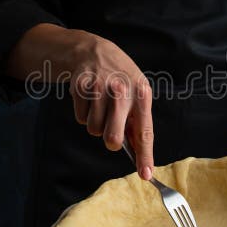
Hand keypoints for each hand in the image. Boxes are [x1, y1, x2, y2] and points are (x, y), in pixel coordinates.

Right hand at [69, 33, 153, 179]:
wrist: (96, 51)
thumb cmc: (121, 78)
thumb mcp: (138, 92)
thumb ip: (138, 120)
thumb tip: (138, 154)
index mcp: (142, 94)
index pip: (144, 131)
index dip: (144, 156)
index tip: (145, 174)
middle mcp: (121, 91)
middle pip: (112, 137)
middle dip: (110, 140)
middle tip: (111, 130)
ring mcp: (99, 88)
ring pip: (94, 130)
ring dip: (97, 124)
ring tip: (101, 106)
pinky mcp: (81, 88)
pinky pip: (80, 118)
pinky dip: (84, 113)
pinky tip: (90, 99)